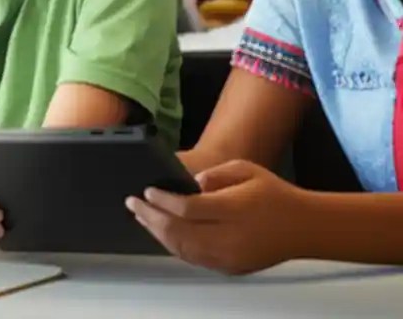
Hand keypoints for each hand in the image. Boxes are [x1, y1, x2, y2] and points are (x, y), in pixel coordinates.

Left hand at [127, 159, 308, 274]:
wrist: (305, 228)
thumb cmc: (274, 195)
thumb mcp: (246, 170)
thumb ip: (215, 174)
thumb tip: (190, 184)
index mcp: (235, 210)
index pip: (187, 208)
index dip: (162, 200)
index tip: (147, 191)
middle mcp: (230, 237)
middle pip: (178, 232)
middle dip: (150, 217)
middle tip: (133, 203)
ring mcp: (229, 257)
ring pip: (182, 249)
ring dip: (157, 232)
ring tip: (142, 216)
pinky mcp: (229, 268)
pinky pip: (193, 258)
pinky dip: (173, 245)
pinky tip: (163, 232)